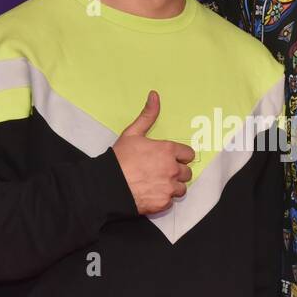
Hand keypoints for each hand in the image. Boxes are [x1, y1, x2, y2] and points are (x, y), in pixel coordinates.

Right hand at [111, 91, 194, 213]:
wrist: (109, 185)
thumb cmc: (120, 159)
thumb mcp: (132, 133)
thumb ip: (147, 115)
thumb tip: (154, 94)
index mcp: (168, 150)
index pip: (188, 154)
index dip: (179, 156)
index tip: (169, 159)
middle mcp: (172, 169)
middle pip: (187, 172)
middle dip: (176, 172)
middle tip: (160, 172)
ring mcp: (169, 187)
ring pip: (181, 188)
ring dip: (172, 187)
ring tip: (156, 184)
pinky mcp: (164, 202)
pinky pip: (170, 201)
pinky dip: (163, 199)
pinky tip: (151, 194)